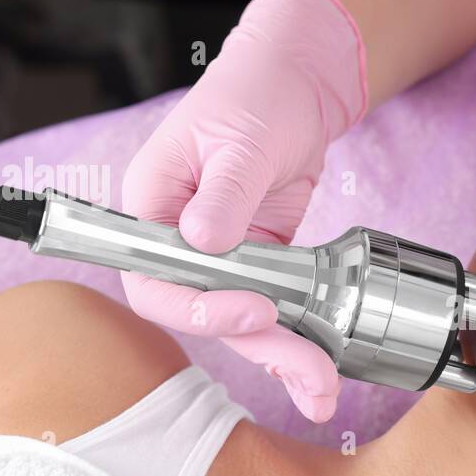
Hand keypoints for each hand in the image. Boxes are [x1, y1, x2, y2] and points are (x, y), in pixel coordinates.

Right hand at [120, 0, 367, 421]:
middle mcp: (179, 239)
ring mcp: (220, 255)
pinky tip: (320, 372)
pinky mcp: (258, 263)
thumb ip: (224, 191)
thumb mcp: (243, 138)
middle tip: (309, 373)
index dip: (198, 307)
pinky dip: (296, 339)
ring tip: (323, 393)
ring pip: (241, 322)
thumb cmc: (255, 92)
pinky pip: (271, 311)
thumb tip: (204, 242)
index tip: (256, 307)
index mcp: (152, 205)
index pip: (154, 279)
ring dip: (283, 358)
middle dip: (259, 347)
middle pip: (202, 314)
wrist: (296, 82)